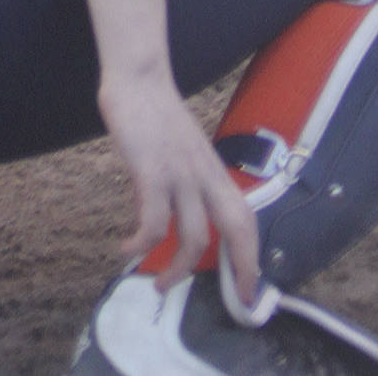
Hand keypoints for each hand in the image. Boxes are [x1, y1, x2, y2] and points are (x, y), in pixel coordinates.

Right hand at [99, 66, 260, 301]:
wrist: (139, 78)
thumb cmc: (156, 116)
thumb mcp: (182, 154)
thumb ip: (184, 185)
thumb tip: (176, 223)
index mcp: (213, 171)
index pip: (245, 216)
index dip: (251, 254)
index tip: (248, 289)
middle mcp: (205, 174)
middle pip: (238, 226)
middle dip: (239, 267)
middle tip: (231, 300)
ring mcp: (181, 173)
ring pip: (196, 235)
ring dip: (177, 269)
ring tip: (158, 283)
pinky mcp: (153, 171)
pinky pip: (155, 222)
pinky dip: (142, 244)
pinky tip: (126, 248)